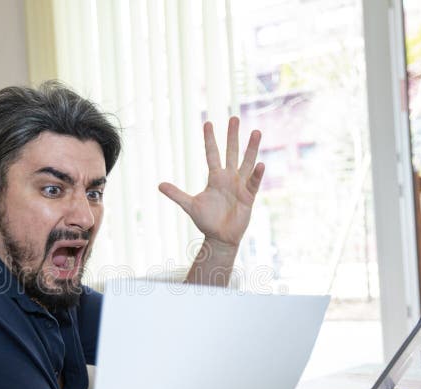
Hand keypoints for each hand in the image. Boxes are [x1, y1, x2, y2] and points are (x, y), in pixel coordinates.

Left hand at [159, 117, 264, 251]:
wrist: (220, 237)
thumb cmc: (207, 220)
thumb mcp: (190, 205)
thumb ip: (176, 194)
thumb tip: (159, 185)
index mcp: (215, 178)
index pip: (212, 154)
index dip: (210, 140)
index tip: (208, 123)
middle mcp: (229, 177)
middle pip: (231, 152)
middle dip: (233, 136)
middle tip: (234, 118)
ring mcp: (240, 185)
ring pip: (246, 162)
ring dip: (251, 148)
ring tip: (256, 132)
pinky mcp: (249, 196)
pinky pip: (253, 182)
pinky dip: (257, 174)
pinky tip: (261, 164)